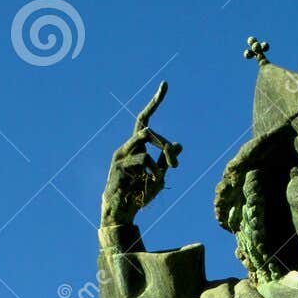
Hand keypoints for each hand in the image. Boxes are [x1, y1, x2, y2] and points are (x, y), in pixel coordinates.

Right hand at [101, 82, 181, 229]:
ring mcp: (120, 155)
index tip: (165, 84)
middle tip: (175, 164)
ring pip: (144, 137)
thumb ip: (166, 161)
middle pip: (147, 129)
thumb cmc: (137, 195)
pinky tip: (152, 182)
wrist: (121, 214)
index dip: (154, 102)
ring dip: (160, 152)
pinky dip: (152, 170)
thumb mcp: (158, 177)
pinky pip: (142, 159)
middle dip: (164, 144)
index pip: (144, 119)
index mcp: (135, 147)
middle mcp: (126, 147)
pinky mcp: (118, 166)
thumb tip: (179, 145)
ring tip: (165, 172)